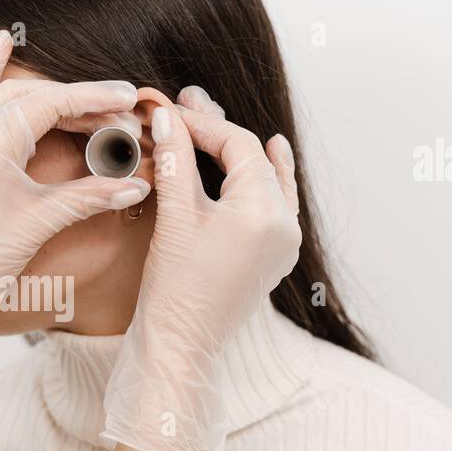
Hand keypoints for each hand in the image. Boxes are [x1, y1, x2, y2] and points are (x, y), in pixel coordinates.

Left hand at [0, 31, 149, 438]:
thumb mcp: (41, 223)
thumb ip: (90, 196)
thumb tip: (139, 183)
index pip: (48, 103)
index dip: (93, 98)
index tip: (130, 97)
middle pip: (33, 95)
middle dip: (80, 100)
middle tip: (123, 110)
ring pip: (9, 95)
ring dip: (51, 93)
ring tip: (92, 95)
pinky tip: (0, 40)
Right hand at [102, 88, 300, 450]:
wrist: (180, 349)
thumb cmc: (174, 290)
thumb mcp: (174, 216)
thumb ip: (175, 158)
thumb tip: (166, 112)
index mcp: (265, 212)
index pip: (239, 145)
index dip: (203, 122)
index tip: (168, 109)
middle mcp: (285, 226)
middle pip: (256, 158)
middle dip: (219, 131)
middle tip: (188, 101)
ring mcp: (283, 244)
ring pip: (268, 179)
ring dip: (239, 152)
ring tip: (212, 123)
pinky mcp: (272, 258)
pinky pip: (272, 205)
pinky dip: (256, 180)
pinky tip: (256, 161)